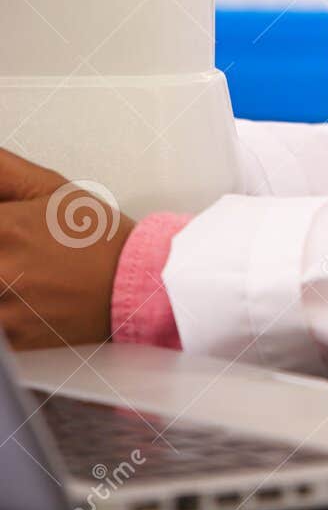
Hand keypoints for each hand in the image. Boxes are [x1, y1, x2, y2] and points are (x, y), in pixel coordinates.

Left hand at [0, 149, 134, 349]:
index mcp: (5, 229)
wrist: (132, 284)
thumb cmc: (95, 237)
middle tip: (8, 248)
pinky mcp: (11, 340)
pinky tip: (13, 290)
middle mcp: (0, 269)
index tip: (0, 227)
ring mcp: (4, 308)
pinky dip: (2, 304)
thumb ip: (2, 170)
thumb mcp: (50, 188)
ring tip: (12, 266)